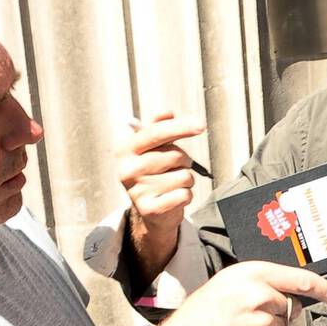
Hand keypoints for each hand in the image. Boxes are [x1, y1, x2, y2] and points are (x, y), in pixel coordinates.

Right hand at [117, 111, 205, 274]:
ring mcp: (137, 192)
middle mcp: (127, 170)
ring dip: (187, 180)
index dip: (180, 127)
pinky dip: (186, 196)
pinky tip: (174, 198)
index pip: (156, 133)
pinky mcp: (150, 210)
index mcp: (125, 150)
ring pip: (184, 176)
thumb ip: (159, 129)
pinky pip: (184, 195)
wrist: (151, 212)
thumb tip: (167, 113)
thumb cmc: (154, 174)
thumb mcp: (152, 149)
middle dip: (185, 160)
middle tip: (177, 167)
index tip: (201, 125)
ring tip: (173, 185)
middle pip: (175, 155)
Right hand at [152, 260, 326, 325]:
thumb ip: (260, 283)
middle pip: (289, 304)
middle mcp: (260, 294)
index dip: (319, 286)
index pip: (297, 278)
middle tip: (250, 315)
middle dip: (277, 311)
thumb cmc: (204, 313)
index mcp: (251, 274)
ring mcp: (263, 320)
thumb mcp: (229, 283)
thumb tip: (289, 295)